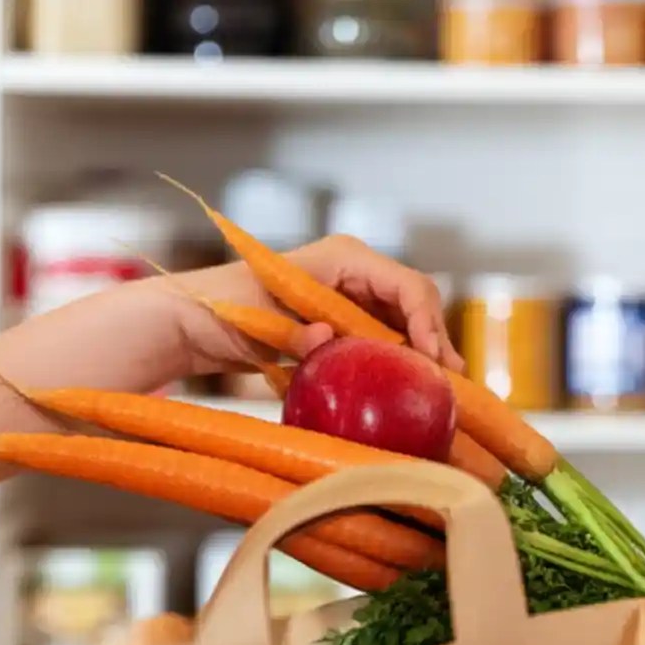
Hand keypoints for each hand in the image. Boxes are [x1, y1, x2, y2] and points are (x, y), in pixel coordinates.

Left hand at [154, 234, 461, 378]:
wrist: (195, 319)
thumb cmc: (223, 306)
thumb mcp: (260, 318)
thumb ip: (295, 329)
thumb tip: (327, 337)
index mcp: (345, 257)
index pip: (407, 285)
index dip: (428, 321)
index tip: (434, 359)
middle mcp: (356, 272)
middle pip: (415, 303)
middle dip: (435, 339)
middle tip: (450, 381)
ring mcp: (351, 297)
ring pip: (404, 322)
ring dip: (421, 352)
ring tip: (439, 387)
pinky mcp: (343, 322)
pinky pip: (383, 338)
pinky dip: (398, 359)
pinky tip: (408, 385)